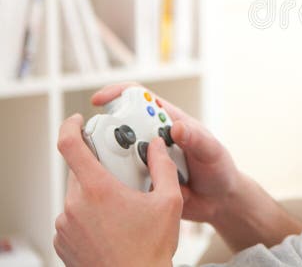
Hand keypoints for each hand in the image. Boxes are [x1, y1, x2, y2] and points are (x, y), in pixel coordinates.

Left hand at [54, 114, 179, 266]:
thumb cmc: (151, 249)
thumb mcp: (170, 202)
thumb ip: (163, 167)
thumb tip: (157, 146)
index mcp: (97, 190)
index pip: (70, 145)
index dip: (70, 126)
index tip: (78, 120)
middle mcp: (74, 206)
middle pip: (79, 171)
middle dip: (99, 168)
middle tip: (122, 176)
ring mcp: (65, 226)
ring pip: (77, 195)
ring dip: (95, 194)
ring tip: (122, 209)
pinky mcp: (62, 243)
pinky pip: (73, 217)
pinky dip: (89, 215)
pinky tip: (112, 226)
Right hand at [91, 82, 240, 223]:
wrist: (219, 202)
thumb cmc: (218, 169)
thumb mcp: (212, 152)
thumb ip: (196, 139)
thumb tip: (176, 127)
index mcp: (168, 121)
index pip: (138, 97)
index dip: (118, 93)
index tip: (98, 100)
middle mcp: (151, 138)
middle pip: (118, 126)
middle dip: (107, 134)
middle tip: (112, 150)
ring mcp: (143, 160)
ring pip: (114, 154)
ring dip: (110, 161)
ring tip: (126, 176)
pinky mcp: (139, 182)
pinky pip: (119, 180)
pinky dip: (115, 182)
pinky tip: (121, 195)